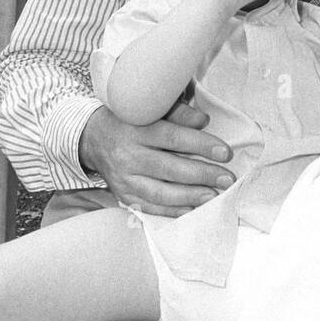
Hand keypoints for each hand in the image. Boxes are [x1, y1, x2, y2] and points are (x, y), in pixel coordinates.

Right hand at [78, 102, 234, 215]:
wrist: (92, 138)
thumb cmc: (130, 120)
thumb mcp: (150, 109)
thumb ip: (178, 113)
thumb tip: (204, 121)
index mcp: (136, 129)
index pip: (173, 138)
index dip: (201, 145)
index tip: (225, 152)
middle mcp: (127, 155)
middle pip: (170, 168)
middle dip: (202, 175)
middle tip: (227, 179)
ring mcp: (123, 179)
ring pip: (160, 192)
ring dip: (190, 196)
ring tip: (213, 196)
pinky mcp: (122, 195)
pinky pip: (149, 207)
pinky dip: (172, 211)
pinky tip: (191, 209)